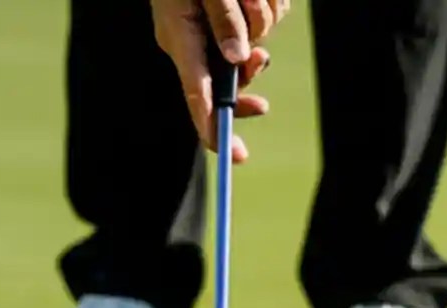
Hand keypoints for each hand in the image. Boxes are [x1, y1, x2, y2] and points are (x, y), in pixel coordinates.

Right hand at [151, 0, 289, 162]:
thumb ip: (223, 19)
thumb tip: (240, 60)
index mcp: (179, 39)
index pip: (197, 94)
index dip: (214, 128)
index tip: (234, 154)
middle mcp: (194, 41)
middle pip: (229, 81)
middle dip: (248, 85)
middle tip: (263, 106)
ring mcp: (213, 30)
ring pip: (253, 45)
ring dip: (263, 20)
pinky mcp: (231, 17)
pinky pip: (263, 22)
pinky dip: (267, 4)